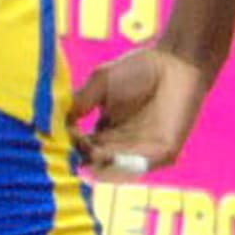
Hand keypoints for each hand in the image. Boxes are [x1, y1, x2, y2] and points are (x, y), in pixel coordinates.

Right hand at [70, 45, 212, 178]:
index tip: (57, 137)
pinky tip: (107, 156)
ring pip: (113, 171)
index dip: (67, 145)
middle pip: (94, 163)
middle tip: (72, 149)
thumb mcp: (100, 82)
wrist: (177, 62)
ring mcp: (141, 152)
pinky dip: (122, 167)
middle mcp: (121, 147)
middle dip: (81, 159)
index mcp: (104, 134)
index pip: (80, 149)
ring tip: (89, 153)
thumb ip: (80, 102)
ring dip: (99, 166)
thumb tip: (56, 122)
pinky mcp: (163, 153)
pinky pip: (139, 169)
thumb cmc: (139, 68)